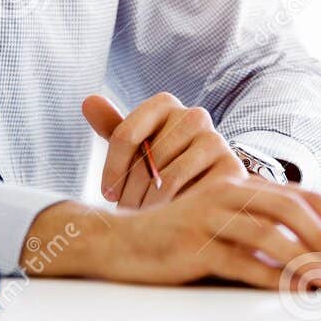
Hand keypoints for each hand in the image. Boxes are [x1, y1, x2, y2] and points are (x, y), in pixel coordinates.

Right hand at [21, 175, 320, 289]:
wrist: (117, 242)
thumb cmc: (175, 238)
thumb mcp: (221, 223)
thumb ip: (258, 227)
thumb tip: (311, 252)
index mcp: (239, 184)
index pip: (301, 195)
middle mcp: (226, 192)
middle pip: (291, 208)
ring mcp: (209, 216)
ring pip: (270, 233)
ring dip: (305, 259)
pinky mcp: (193, 244)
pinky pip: (241, 260)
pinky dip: (271, 277)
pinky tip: (289, 290)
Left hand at [82, 93, 246, 208]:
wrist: (209, 182)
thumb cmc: (164, 163)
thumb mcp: (138, 146)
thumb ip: (113, 126)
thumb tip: (88, 101)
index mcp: (165, 103)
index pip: (124, 135)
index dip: (111, 170)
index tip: (107, 194)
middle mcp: (195, 115)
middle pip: (146, 159)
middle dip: (129, 192)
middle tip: (125, 213)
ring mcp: (217, 140)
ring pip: (167, 179)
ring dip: (149, 205)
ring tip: (144, 218)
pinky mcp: (232, 168)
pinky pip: (194, 194)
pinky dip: (177, 211)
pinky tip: (171, 219)